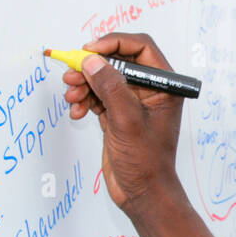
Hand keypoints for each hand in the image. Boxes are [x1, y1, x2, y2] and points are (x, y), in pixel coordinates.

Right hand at [62, 32, 184, 216]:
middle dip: (93, 66)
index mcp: (164, 86)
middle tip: (71, 74)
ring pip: (104, 79)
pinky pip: (97, 97)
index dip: (114, 43)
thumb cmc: (146, 162)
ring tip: (71, 95)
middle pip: (118, 61)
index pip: (141, 47)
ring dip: (84, 83)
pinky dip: (84, 100)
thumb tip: (92, 61)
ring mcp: (132, 103)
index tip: (90, 50)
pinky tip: (76, 111)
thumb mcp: (127, 120)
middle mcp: (150, 90)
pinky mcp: (117, 115)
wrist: (142, 194)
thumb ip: (110, 87)